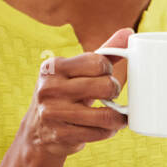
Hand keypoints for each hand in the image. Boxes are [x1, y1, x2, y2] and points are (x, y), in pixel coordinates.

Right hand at [22, 28, 132, 158]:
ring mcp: (53, 113)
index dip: (108, 70)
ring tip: (116, 115)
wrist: (37, 133)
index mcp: (53, 67)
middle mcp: (50, 88)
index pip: (98, 62)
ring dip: (117, 117)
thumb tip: (129, 32)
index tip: (105, 75)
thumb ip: (103, 53)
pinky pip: (99, 133)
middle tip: (111, 95)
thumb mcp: (77, 72)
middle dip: (114, 91)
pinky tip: (105, 128)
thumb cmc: (65, 95)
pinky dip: (108, 131)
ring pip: (105, 114)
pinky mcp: (61, 135)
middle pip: (105, 86)